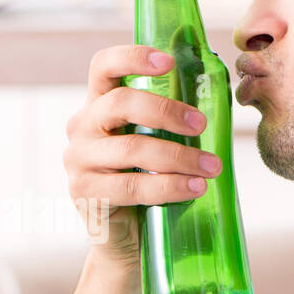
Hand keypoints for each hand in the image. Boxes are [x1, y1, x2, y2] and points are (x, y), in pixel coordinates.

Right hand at [64, 45, 223, 266]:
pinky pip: (132, 187)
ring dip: (178, 156)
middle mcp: (80, 127)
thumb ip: (168, 120)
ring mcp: (77, 161)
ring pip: (131, 149)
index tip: (168, 62)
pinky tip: (194, 188)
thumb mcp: (152, 142)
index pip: (103, 67)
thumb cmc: (145, 181)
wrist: (125, 237)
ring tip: (211, 167)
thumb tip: (216, 95)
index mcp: (97, 105)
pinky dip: (169, 186)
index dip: (132, 57)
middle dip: (167, 111)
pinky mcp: (84, 194)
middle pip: (120, 103)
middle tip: (202, 125)